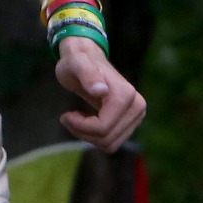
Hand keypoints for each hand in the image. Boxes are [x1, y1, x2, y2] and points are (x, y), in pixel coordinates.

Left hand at [55, 36, 145, 152]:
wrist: (87, 57)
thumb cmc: (77, 61)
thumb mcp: (76, 64)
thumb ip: (87, 74)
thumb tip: (101, 90)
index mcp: (126, 95)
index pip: (103, 128)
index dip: (80, 126)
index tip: (65, 115)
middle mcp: (137, 106)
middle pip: (107, 139)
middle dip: (83, 132)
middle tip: (68, 117)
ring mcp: (137, 115)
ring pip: (110, 144)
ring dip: (88, 136)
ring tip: (76, 118)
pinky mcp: (132, 122)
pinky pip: (112, 142)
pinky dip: (95, 137)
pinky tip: (85, 121)